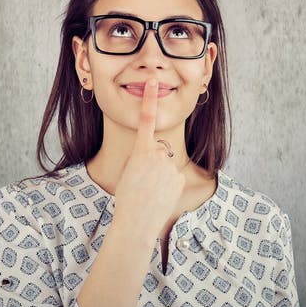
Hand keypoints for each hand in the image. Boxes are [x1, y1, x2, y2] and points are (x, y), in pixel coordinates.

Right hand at [112, 78, 185, 238]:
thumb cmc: (125, 198)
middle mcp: (157, 154)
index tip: (154, 83)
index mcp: (140, 150)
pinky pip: (173, 178)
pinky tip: (160, 197)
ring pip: (165, 166)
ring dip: (160, 176)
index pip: (146, 119)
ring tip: (150, 192)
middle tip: (142, 181)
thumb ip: (139, 157)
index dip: (150, 99)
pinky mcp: (180, 179)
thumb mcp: (126, 171)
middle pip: (157, 150)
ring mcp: (170, 167)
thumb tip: (150, 155)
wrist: (136, 223)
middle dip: (152, 161)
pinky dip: (168, 186)